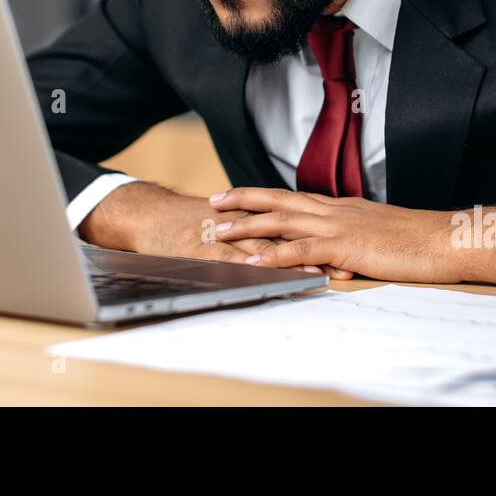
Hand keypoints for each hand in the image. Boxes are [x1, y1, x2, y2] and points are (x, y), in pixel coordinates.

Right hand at [78, 181, 339, 274]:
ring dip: (294, 262)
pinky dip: (253, 271)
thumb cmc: (183, 219)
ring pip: (265, 247)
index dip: (320, 235)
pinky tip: (271, 282)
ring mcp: (221, 236)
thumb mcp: (221, 217)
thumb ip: (249, 226)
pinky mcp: (203, 251)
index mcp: (248, 213)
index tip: (348, 248)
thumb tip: (281, 239)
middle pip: (286, 234)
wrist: (147, 214)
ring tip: (323, 274)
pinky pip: (232, 262)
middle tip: (348, 264)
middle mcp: (240, 221)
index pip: (291, 223)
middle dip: (317, 250)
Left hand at [208, 188, 495, 284]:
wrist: (444, 239)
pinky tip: (252, 263)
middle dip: (244, 200)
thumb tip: (339, 246)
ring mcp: (337, 226)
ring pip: (282, 221)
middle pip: (279, 200)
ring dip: (247, 226)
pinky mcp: (344, 246)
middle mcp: (334, 211)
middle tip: (213, 201)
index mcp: (341, 207)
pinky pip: (300, 250)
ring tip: (218, 231)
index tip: (237, 195)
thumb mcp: (379, 231)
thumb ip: (355, 235)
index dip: (264, 196)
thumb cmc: (419, 240)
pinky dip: (272, 256)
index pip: (294, 197)